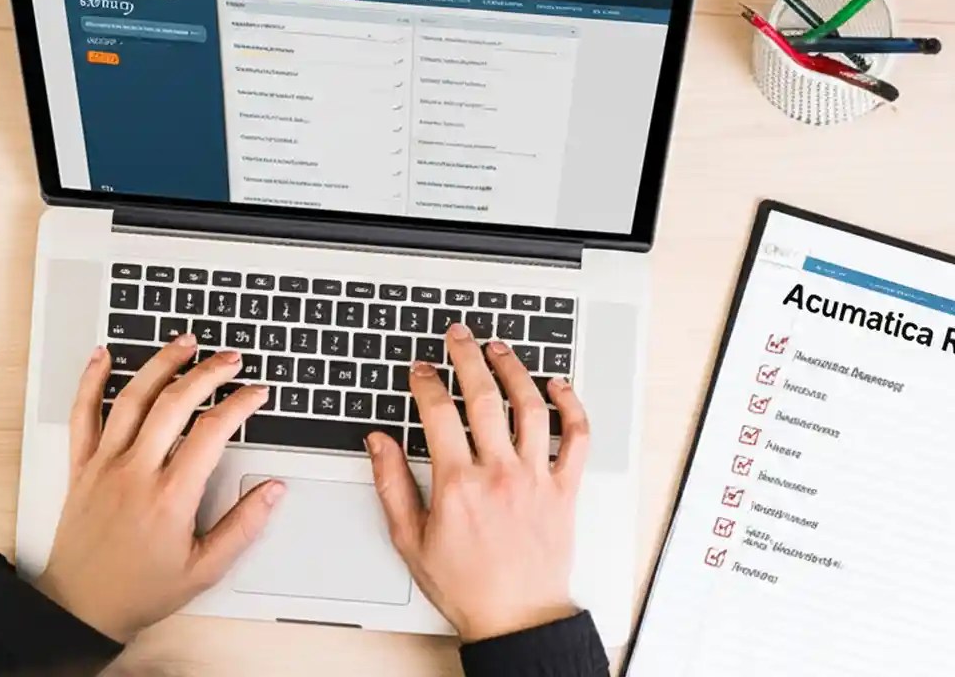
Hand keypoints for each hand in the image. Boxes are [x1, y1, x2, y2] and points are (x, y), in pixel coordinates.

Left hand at [35, 336, 285, 641]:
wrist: (80, 607)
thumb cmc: (141, 590)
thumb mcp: (205, 569)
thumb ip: (243, 526)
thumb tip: (273, 490)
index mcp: (171, 497)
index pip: (213, 432)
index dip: (241, 404)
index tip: (258, 393)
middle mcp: (136, 473)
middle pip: (174, 404)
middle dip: (208, 373)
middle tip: (230, 359)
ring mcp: (105, 465)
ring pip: (132, 399)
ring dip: (160, 364)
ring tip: (184, 342)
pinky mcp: (81, 467)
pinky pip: (82, 415)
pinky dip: (91, 381)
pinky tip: (103, 356)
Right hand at [367, 323, 590, 641]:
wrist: (516, 616)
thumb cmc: (466, 585)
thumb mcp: (410, 540)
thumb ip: (391, 486)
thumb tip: (379, 444)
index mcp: (458, 485)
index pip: (438, 414)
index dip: (426, 383)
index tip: (421, 370)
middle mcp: (499, 474)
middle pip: (484, 398)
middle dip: (467, 357)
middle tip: (459, 336)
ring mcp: (536, 479)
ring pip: (530, 407)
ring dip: (515, 370)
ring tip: (500, 349)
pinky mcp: (564, 488)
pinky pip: (576, 438)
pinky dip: (571, 407)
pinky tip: (559, 386)